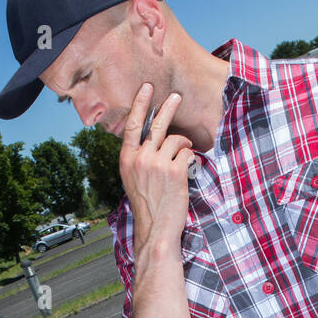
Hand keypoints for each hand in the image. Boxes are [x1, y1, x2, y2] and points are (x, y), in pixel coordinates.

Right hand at [118, 84, 194, 245]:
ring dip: (184, 144)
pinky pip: (187, 153)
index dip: (140, 105)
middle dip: (168, 108)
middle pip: (156, 126)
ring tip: (184, 152)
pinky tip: (187, 170)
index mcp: (127, 160)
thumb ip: (139, 158)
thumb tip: (152, 140)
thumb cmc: (147, 205)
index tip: (146, 89)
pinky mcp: (175, 171)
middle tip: (176, 96)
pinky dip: (190, 159)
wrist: (155, 228)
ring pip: (175, 140)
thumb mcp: (133, 179)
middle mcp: (141, 159)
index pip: (132, 126)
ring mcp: (158, 164)